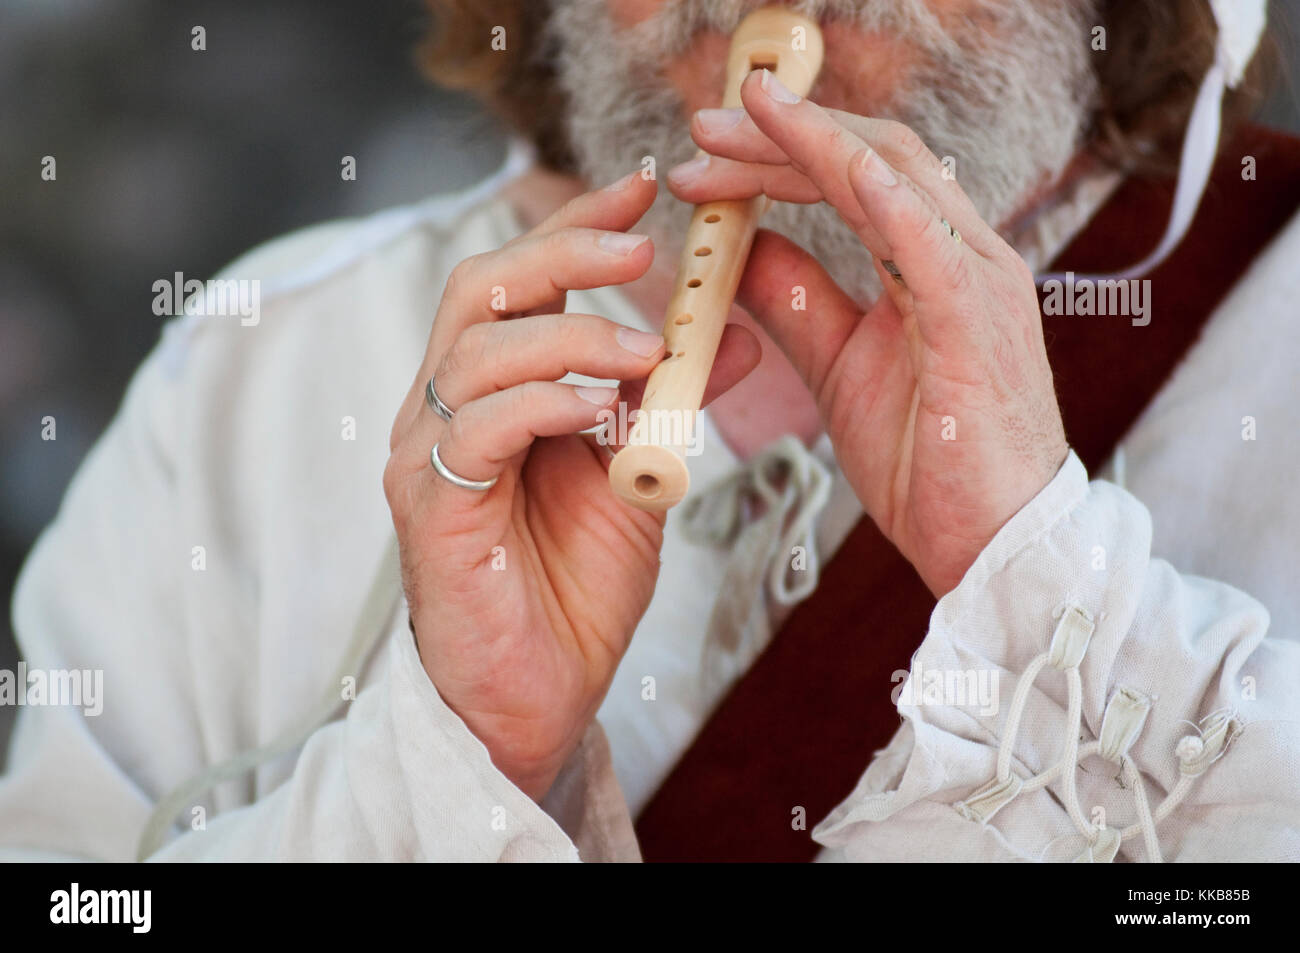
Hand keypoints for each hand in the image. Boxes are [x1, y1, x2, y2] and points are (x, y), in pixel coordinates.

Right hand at [383, 172, 758, 799]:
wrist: (540, 697)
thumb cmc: (575, 587)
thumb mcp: (639, 476)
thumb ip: (671, 406)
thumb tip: (738, 339)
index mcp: (492, 392)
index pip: (518, 282)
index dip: (574, 229)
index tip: (642, 189)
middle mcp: (446, 410)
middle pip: (480, 291)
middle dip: (562, 256)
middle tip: (640, 249)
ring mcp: (429, 456)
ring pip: (477, 352)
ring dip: (572, 336)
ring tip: (647, 351)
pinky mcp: (430, 507)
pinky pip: (476, 429)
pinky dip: (542, 404)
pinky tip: (598, 411)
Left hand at [667, 70, 1068, 596]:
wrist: (994, 543)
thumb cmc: (930, 460)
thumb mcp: (840, 367)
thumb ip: (798, 305)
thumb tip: (744, 251)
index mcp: (934, 263)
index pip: (856, 176)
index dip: (781, 154)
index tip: (705, 157)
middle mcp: (965, 256)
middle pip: (872, 158)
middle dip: (783, 135)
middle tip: (703, 126)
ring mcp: (980, 286)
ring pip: (898, 181)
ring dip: (815, 145)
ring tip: (744, 120)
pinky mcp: (979, 331)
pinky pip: (937, 251)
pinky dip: (892, 203)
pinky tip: (846, 170)